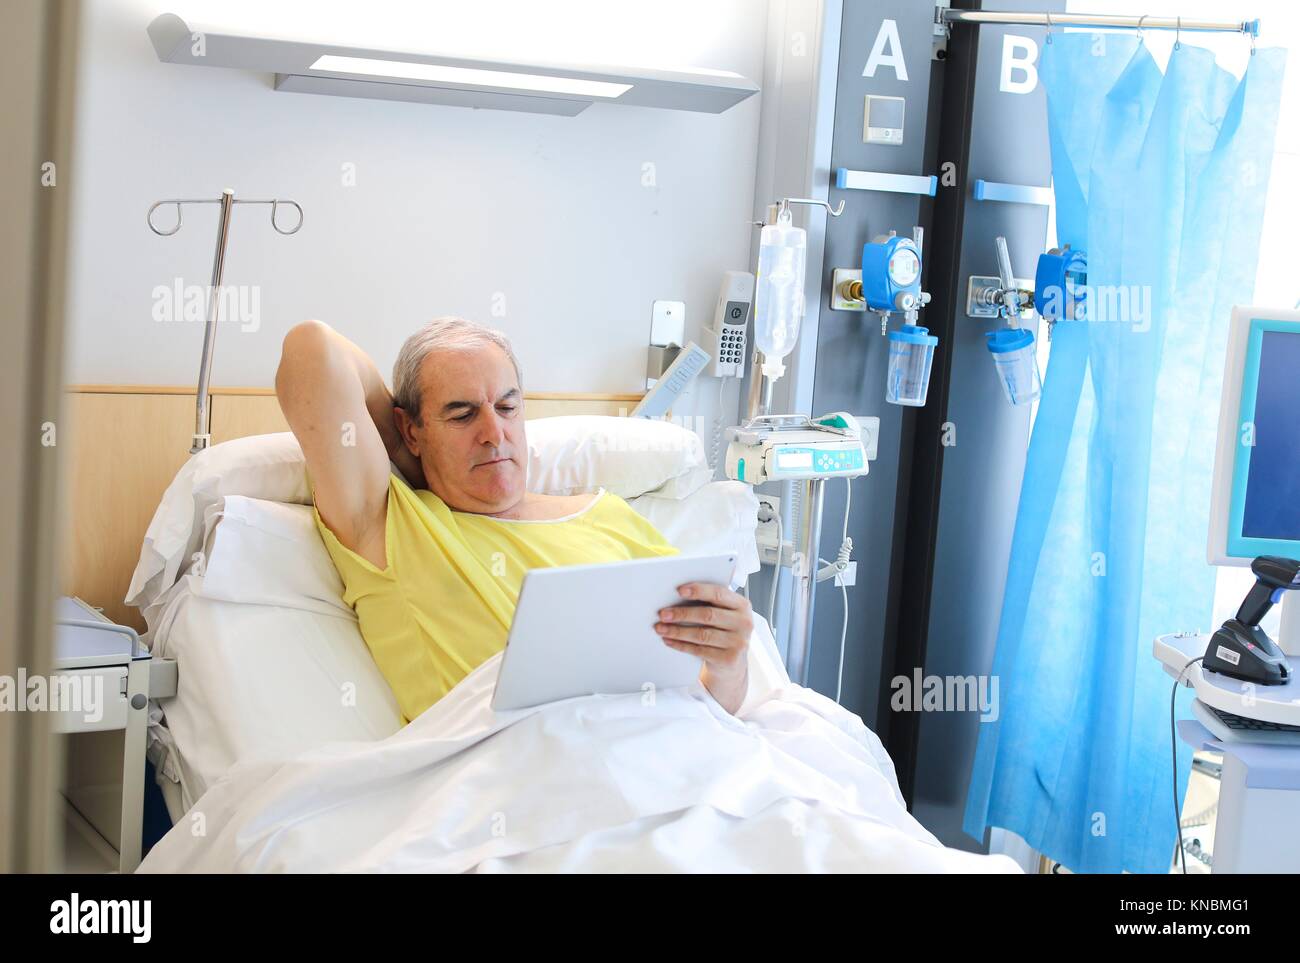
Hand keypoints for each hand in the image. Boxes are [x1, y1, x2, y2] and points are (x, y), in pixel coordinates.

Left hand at [656, 582, 751, 714]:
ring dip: (677, 631)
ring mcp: (738, 642)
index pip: (719, 594)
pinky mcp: (728, 659)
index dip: (698, 591)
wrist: (733, 662)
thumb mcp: (724, 613)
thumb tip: (678, 595)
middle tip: (663, 614)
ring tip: (661, 628)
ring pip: (701, 634)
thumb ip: (710, 602)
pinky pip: (699, 650)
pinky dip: (681, 645)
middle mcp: (744, 623)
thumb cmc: (724, 631)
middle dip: (682, 614)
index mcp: (743, 605)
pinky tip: (669, 641)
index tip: (680, 590)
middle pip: (708, 615)